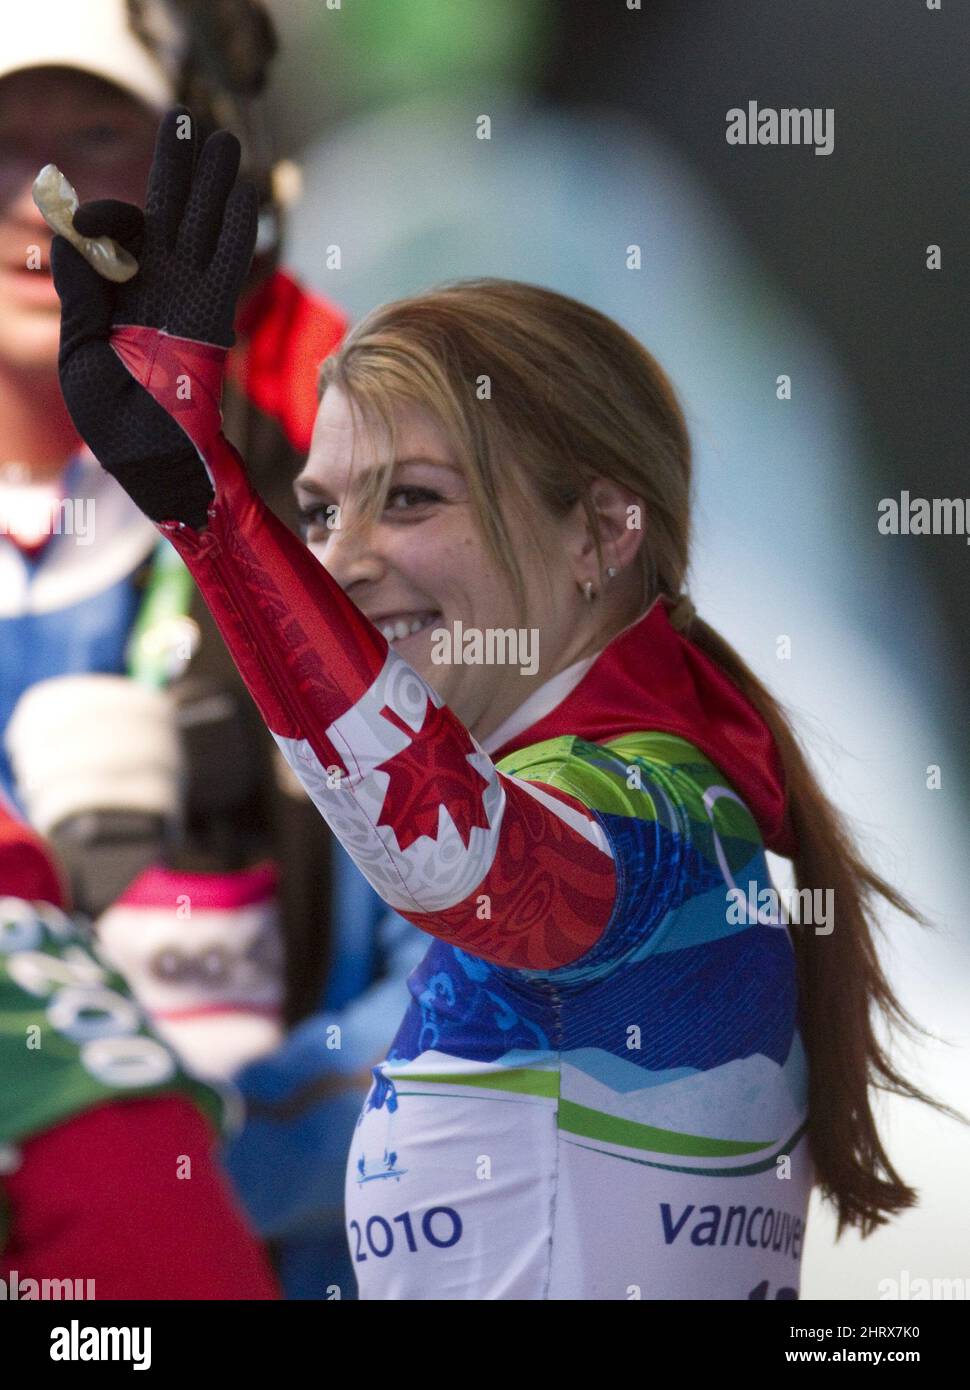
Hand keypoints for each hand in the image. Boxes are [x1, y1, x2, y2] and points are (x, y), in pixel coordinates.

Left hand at [51, 107, 257, 529]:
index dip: (104, 220)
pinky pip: (225, 270)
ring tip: (227, 144)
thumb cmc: (120, 432)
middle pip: (168, 218)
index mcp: (115, 300)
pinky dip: (234, 234)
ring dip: (214, 187)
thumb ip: (80, 297)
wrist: (164, 475)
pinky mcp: (212, 329)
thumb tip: (72, 234)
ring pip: (201, 233)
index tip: (92, 231)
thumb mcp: (81, 360)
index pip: (116, 235)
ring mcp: (187, 309)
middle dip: (180, 170)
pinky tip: (242, 197)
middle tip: (191, 124)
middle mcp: (154, 296)